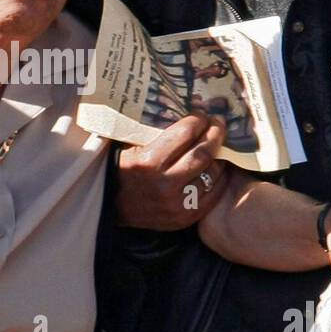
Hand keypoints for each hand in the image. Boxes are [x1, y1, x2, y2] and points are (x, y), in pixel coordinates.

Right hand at [115, 114, 227, 230]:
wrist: (111, 206)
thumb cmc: (123, 169)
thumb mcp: (133, 146)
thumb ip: (160, 133)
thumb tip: (191, 114)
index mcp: (148, 161)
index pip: (184, 133)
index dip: (198, 120)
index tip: (202, 115)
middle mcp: (164, 184)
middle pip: (202, 153)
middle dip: (215, 134)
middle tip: (218, 124)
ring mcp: (176, 204)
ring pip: (212, 174)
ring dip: (219, 156)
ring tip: (218, 145)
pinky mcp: (185, 218)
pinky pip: (213, 195)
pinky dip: (219, 179)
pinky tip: (216, 167)